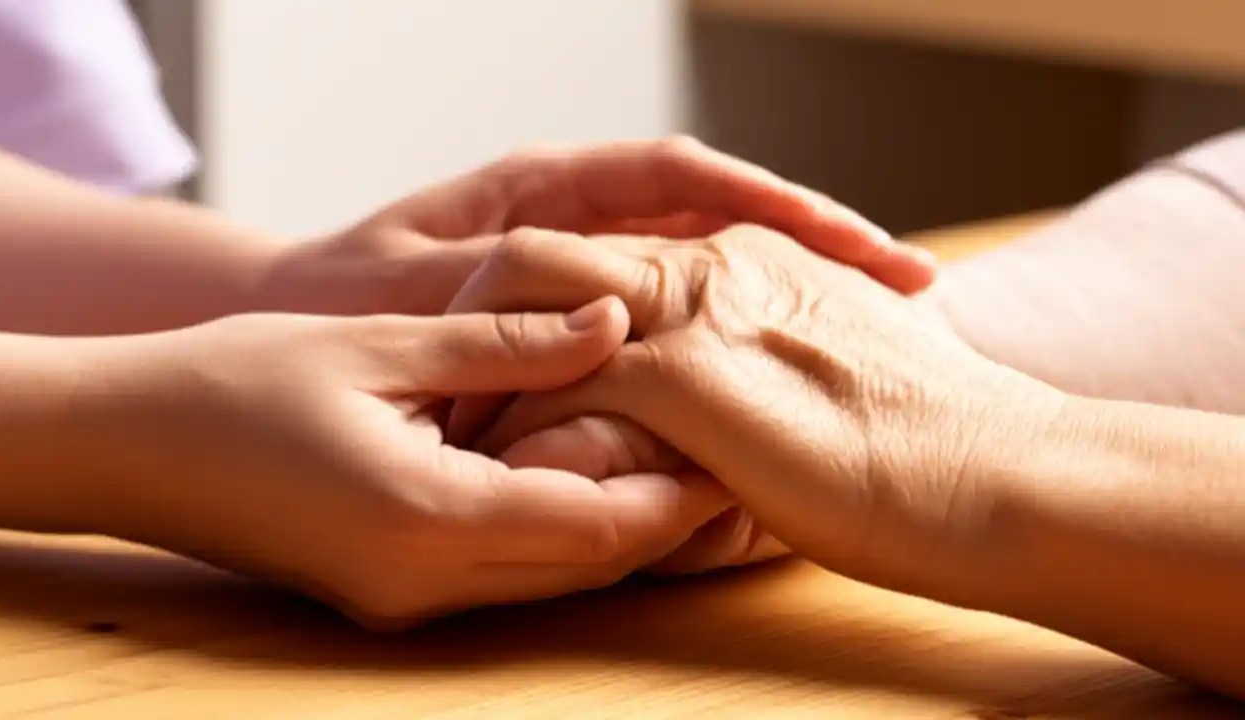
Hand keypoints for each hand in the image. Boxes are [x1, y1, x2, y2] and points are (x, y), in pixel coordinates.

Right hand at [58, 299, 729, 625]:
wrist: (129, 443)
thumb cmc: (239, 380)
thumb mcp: (384, 344)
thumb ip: (510, 342)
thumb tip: (616, 320)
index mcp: (428, 518)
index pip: (598, 523)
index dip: (679, 492)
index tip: (738, 450)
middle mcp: (425, 583)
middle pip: (588, 563)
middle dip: (664, 516)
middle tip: (729, 453)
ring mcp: (406, 602)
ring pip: (552, 576)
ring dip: (616, 524)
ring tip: (677, 457)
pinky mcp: (390, 593)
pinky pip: (503, 574)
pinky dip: (556, 531)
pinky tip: (581, 470)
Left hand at [258, 137, 936, 316]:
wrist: (298, 327)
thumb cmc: (340, 300)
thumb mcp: (410, 292)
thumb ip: (500, 295)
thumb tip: (600, 315)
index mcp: (547, 189)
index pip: (683, 175)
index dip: (771, 200)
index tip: (854, 239)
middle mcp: (582, 222)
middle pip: (724, 214)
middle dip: (818, 240)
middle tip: (912, 282)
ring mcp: (592, 275)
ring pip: (715, 268)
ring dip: (798, 288)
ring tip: (889, 324)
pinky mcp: (590, 330)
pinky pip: (679, 326)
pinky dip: (739, 340)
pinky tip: (799, 376)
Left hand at [452, 225, 1061, 603]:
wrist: (999, 472)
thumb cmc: (928, 446)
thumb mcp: (831, 374)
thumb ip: (761, 363)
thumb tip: (714, 403)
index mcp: (740, 257)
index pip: (598, 252)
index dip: (536, 308)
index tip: (508, 372)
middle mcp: (709, 264)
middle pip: (541, 256)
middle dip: (485, 318)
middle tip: (464, 396)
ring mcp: (697, 312)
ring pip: (533, 306)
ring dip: (490, 372)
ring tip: (466, 436)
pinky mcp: (692, 376)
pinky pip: (563, 385)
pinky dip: (526, 427)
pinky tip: (513, 475)